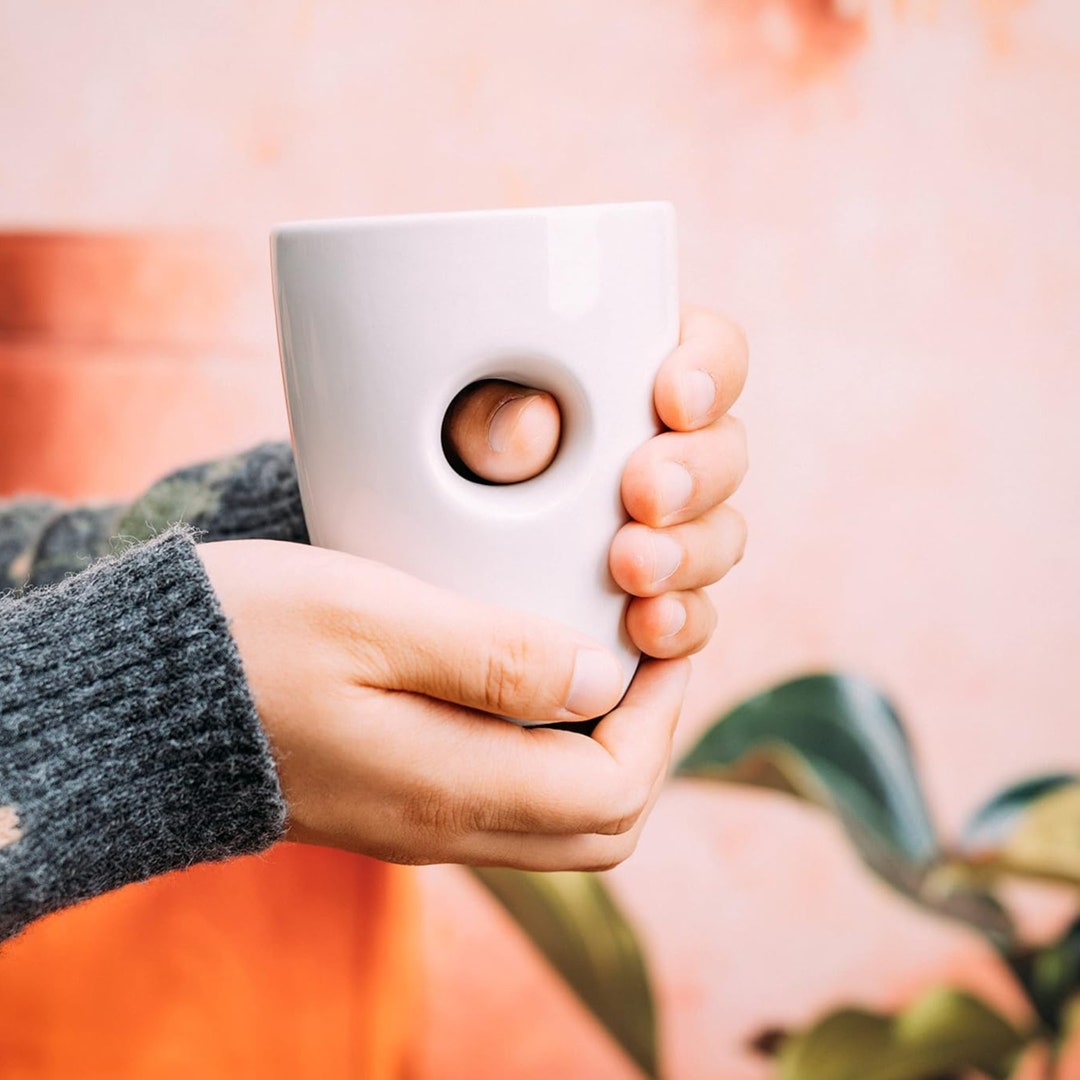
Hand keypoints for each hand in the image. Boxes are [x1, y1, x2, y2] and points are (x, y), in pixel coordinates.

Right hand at [199, 539, 688, 868]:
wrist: (136, 701)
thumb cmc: (244, 641)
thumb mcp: (371, 618)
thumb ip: (495, 656)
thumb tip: (600, 676)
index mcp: (451, 787)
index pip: (617, 789)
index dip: (661, 713)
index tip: (658, 633)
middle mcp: (444, 825)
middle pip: (602, 825)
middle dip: (647, 737)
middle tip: (642, 647)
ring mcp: (418, 821)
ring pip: (559, 818)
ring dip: (601, 743)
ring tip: (596, 652)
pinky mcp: (393, 800)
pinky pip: (508, 796)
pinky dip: (548, 747)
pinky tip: (528, 674)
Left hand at [444, 305, 748, 658]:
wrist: (387, 544)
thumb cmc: (420, 454)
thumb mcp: (436, 421)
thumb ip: (482, 415)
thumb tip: (530, 428)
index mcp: (628, 376)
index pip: (706, 353)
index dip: (709, 371)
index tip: (671, 398)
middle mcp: (657, 449)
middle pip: (723, 452)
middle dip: (695, 475)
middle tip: (644, 493)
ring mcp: (658, 527)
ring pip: (717, 537)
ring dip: (690, 554)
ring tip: (634, 570)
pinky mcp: (644, 597)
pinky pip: (689, 614)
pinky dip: (679, 624)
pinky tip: (647, 630)